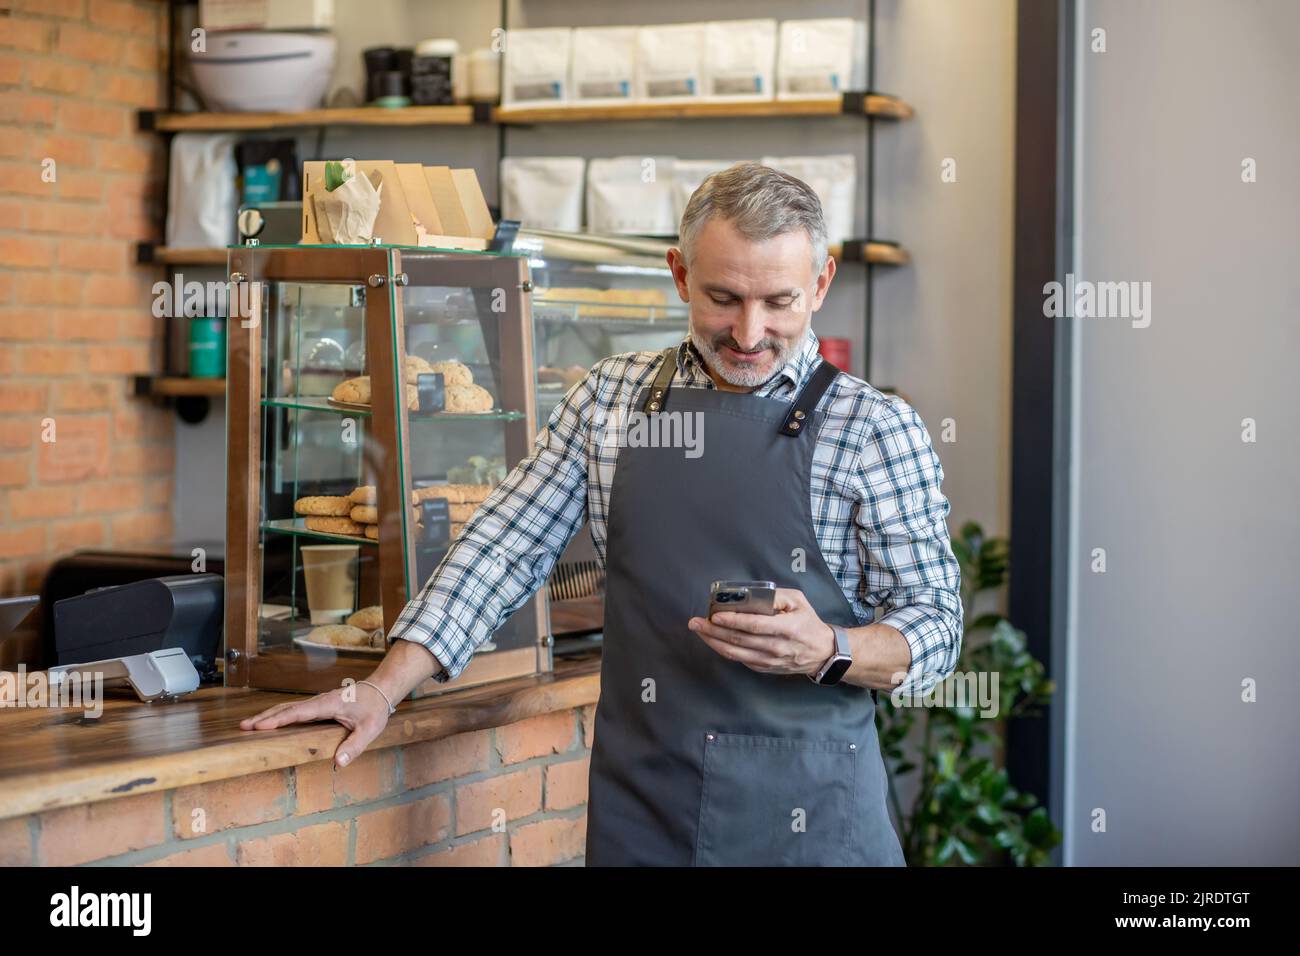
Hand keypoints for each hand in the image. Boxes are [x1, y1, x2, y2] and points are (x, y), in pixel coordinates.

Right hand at [239, 681, 391, 768]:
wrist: (380, 690)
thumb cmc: (374, 708)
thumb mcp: (370, 729)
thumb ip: (355, 746)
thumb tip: (338, 763)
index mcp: (327, 705)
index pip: (298, 712)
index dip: (279, 719)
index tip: (260, 725)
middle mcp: (318, 702)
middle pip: (286, 708)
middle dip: (264, 717)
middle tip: (243, 726)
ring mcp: (317, 703)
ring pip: (288, 708)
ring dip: (269, 716)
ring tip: (248, 725)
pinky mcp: (318, 707)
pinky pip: (295, 711)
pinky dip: (279, 716)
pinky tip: (270, 724)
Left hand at [688, 587, 835, 676]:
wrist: (821, 652)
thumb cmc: (808, 622)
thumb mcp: (798, 601)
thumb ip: (776, 596)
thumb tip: (749, 595)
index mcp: (788, 628)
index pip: (756, 625)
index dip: (733, 621)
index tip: (715, 615)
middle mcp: (777, 647)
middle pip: (740, 640)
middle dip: (714, 630)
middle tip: (695, 622)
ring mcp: (769, 661)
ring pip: (735, 653)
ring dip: (713, 641)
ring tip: (698, 630)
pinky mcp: (764, 668)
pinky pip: (739, 660)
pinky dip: (723, 650)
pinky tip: (712, 640)